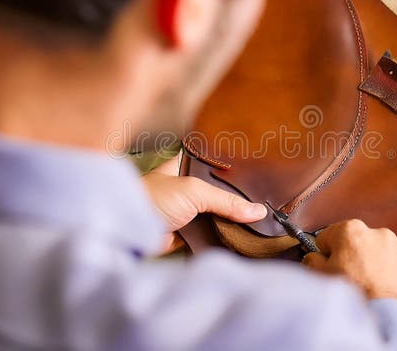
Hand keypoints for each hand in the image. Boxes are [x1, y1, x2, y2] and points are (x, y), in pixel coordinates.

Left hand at [141, 155, 267, 251]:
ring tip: (263, 218)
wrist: (129, 231)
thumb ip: (226, 200)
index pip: (217, 162)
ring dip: (233, 218)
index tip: (261, 169)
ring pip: (218, 213)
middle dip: (239, 197)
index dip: (237, 166)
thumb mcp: (193, 191)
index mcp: (186, 164)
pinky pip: (212, 231)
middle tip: (267, 199)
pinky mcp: (189, 231)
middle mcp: (188, 185)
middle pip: (221, 190)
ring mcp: (189, 210)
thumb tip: (258, 212)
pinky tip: (244, 234)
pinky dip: (224, 234)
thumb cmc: (152, 199)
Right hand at [303, 219, 396, 307]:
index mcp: (352, 230)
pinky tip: (377, 292)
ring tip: (363, 288)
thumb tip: (314, 258)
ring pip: (373, 254)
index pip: (327, 235)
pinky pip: (390, 267)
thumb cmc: (352, 295)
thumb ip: (312, 260)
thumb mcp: (320, 276)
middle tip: (344, 278)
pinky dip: (383, 275)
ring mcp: (396, 249)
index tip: (325, 265)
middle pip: (353, 243)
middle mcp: (377, 233)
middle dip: (348, 257)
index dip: (324, 252)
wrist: (386, 319)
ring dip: (367, 265)